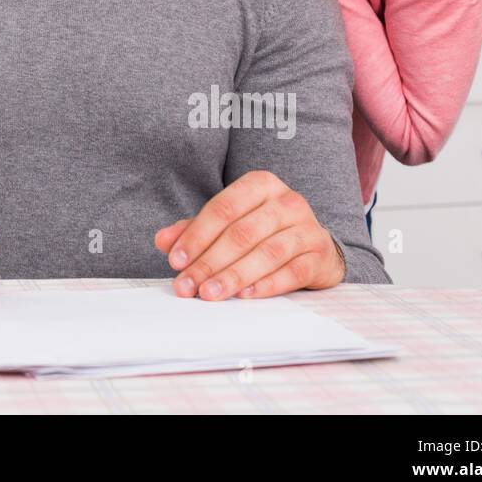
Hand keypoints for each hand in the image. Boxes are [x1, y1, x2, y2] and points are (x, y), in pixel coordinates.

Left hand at [153, 170, 346, 300]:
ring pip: (266, 253)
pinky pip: (293, 271)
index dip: (196, 236)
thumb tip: (162, 240)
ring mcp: (307, 228)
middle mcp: (286, 201)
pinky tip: (245, 296)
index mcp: (260, 184)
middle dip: (209, 262)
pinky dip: (267, 285)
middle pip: (242, 233)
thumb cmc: (264, 230)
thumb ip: (195, 229)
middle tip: (188, 286)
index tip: (175, 261)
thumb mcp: (230, 222)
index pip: (222, 209)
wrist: (314, 244)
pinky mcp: (319, 255)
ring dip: (234, 276)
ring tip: (210, 293)